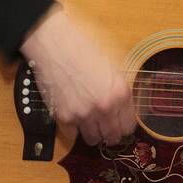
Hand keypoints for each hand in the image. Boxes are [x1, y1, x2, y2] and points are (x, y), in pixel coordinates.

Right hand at [19, 6, 134, 145]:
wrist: (53, 42)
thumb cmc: (83, 45)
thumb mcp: (113, 61)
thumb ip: (122, 86)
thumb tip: (128, 104)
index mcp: (121, 92)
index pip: (129, 126)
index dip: (124, 125)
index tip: (119, 123)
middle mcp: (105, 107)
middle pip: (112, 137)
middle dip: (110, 132)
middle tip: (105, 125)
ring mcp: (83, 114)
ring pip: (93, 139)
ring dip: (92, 132)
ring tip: (89, 120)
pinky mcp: (63, 116)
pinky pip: (72, 135)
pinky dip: (73, 128)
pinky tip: (73, 115)